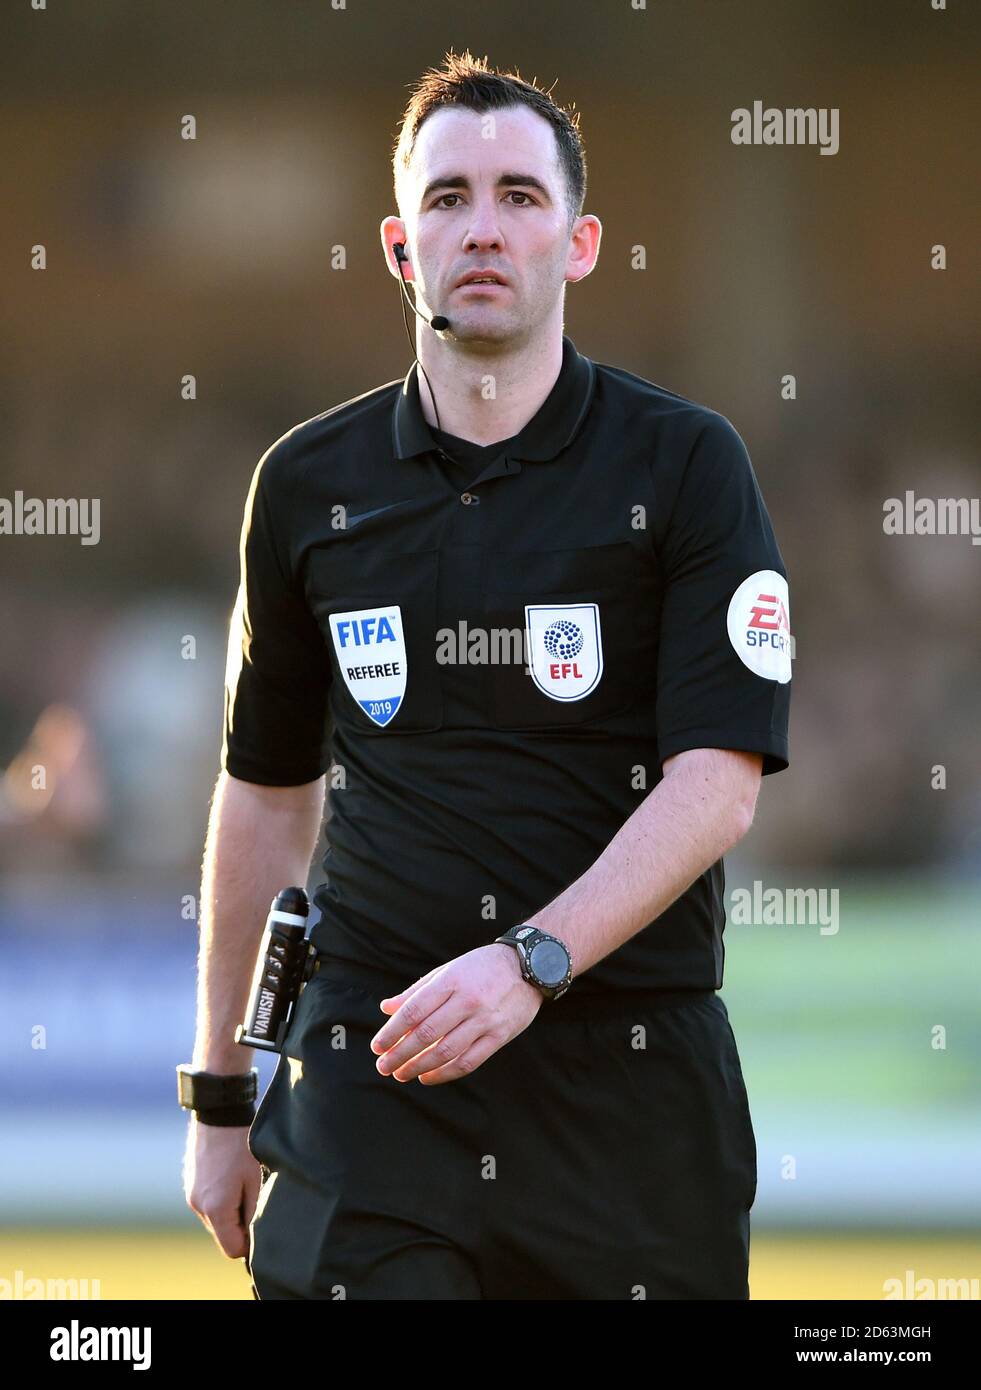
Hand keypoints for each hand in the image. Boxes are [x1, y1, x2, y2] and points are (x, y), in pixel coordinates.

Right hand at [183, 1117, 262, 1259]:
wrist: (219, 1113)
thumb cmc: (242, 1145)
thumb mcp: (256, 1179)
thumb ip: (254, 1214)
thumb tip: (253, 1238)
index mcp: (215, 1209)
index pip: (232, 1249)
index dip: (249, 1243)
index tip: (260, 1222)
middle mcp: (198, 1206)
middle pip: (223, 1234)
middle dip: (240, 1224)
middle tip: (254, 1195)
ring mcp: (192, 1194)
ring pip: (216, 1218)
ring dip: (230, 1210)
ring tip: (243, 1182)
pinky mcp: (191, 1183)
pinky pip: (208, 1203)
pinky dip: (221, 1198)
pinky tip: (232, 1175)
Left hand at [369, 943, 542, 1084]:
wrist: (528, 966)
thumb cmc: (482, 967)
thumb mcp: (448, 970)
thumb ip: (417, 991)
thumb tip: (387, 1008)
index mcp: (451, 980)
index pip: (414, 1011)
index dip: (392, 1031)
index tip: (377, 1046)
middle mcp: (467, 1000)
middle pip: (426, 1034)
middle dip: (401, 1054)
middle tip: (384, 1066)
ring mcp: (485, 1020)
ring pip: (446, 1051)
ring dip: (419, 1067)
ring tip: (402, 1074)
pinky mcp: (500, 1036)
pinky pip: (469, 1061)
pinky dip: (445, 1073)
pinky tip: (428, 1077)